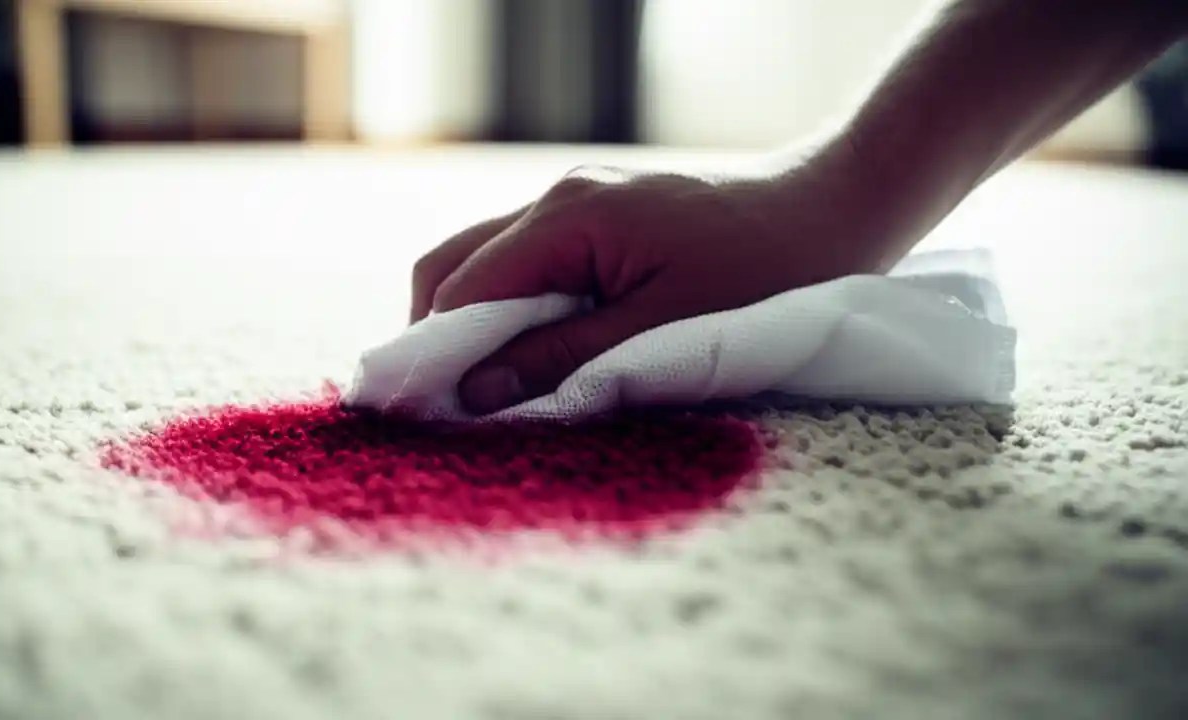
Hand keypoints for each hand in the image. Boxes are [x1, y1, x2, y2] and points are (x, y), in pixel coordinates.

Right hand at [411, 144, 899, 414]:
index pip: (463, 288)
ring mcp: (578, 197)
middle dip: (440, 334)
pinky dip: (517, 303)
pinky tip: (538, 349)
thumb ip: (561, 359)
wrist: (834, 207)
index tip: (418, 414)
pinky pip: (531, 257)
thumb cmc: (764, 271)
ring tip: (493, 386)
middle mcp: (560, 197)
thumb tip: (475, 393)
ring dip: (479, 321)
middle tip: (450, 405)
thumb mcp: (660, 331)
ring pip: (489, 258)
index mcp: (568, 219)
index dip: (432, 353)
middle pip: (456, 264)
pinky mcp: (601, 211)